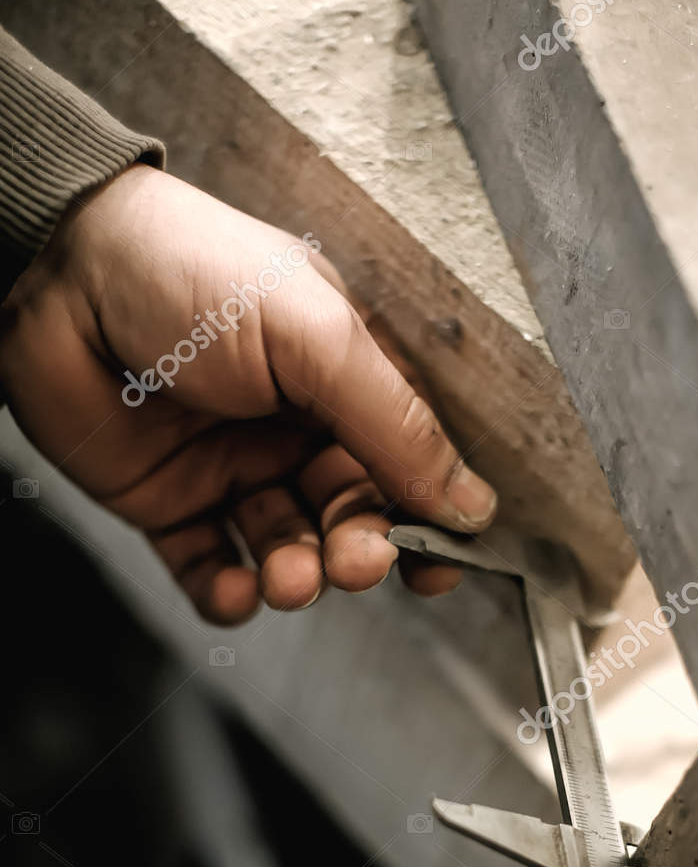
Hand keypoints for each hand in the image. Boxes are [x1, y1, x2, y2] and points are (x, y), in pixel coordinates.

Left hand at [0, 164, 496, 620]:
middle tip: (355, 561)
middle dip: (359, 551)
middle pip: (352, 518)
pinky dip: (229, 595)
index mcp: (343, 380)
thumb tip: (471, 502)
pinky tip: (237, 591)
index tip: (438, 564)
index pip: (405, 465)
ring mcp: (232, 468)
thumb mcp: (318, 335)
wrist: (56, 273)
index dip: (427, 520)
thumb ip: (396, 424)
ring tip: (288, 577)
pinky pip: (212, 570)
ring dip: (299, 577)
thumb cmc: (190, 271)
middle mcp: (293, 428)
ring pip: (289, 553)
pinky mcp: (170, 504)